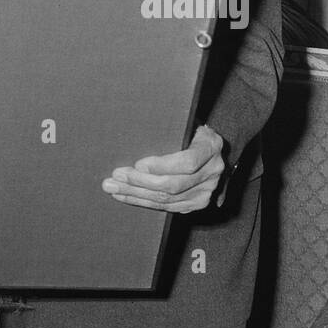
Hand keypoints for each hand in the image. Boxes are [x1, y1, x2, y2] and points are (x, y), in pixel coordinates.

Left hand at [101, 124, 226, 213]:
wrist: (209, 149)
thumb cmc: (190, 129)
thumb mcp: (186, 121)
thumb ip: (171, 127)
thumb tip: (136, 127)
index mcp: (211, 146)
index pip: (187, 162)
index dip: (161, 166)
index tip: (138, 164)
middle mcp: (213, 172)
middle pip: (173, 184)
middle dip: (140, 181)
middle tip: (116, 175)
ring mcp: (206, 191)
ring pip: (168, 199)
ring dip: (136, 194)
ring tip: (113, 187)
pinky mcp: (197, 204)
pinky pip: (168, 207)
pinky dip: (144, 202)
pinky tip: (126, 196)